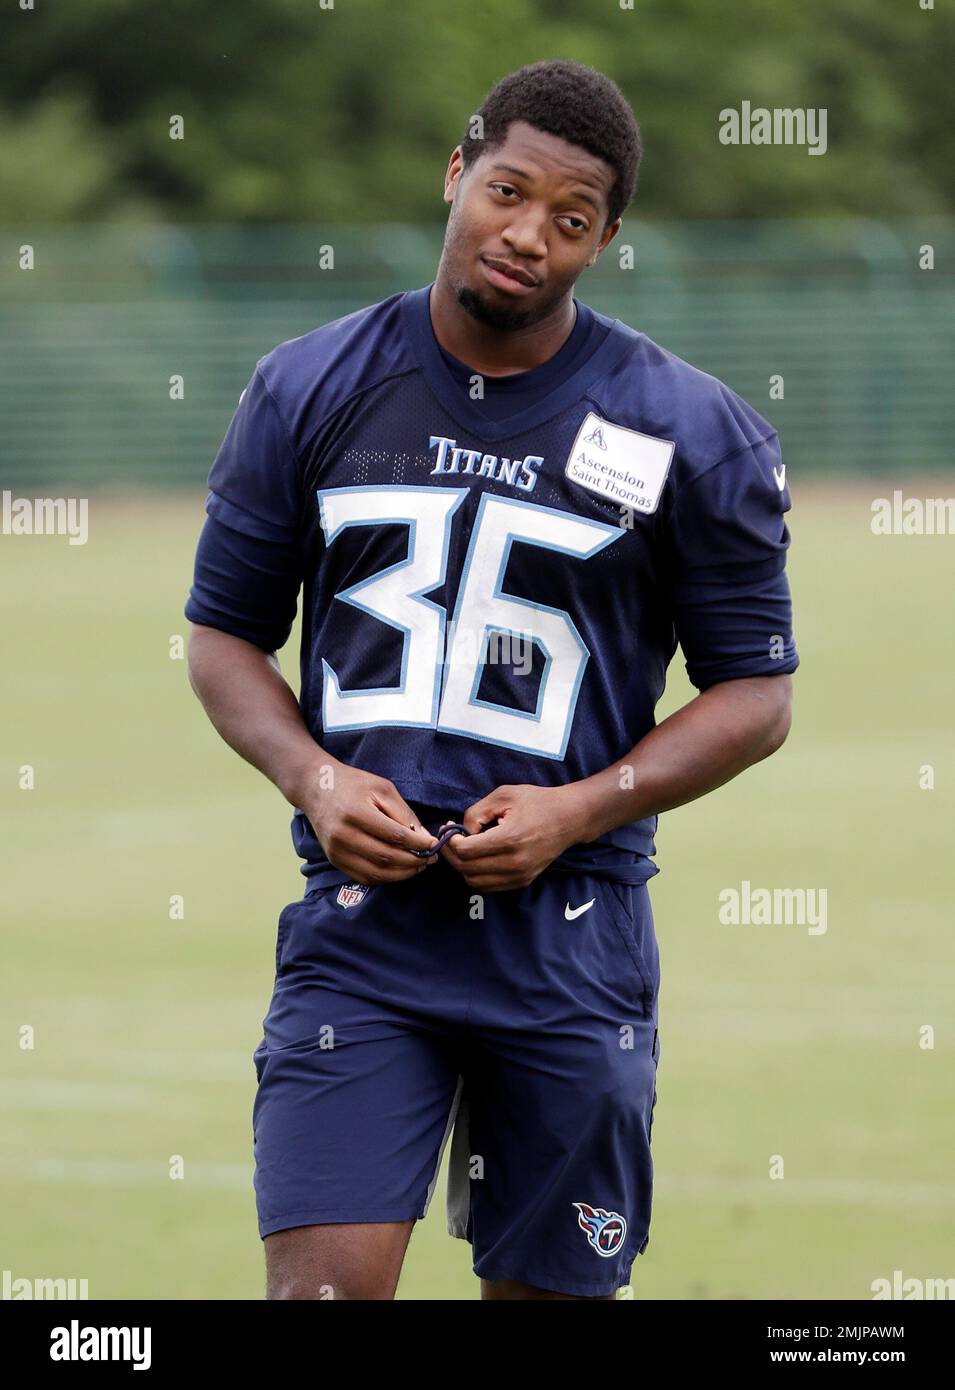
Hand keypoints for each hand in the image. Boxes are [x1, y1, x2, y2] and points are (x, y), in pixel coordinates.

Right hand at [302, 761, 438, 885]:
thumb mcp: (382, 788)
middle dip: (414, 861)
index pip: (395, 836)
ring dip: (402, 874)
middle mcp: (343, 835)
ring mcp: (336, 851)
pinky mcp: (334, 861)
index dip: (418, 844)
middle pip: (386, 857)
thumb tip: (425, 838)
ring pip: (376, 873)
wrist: (317, 788)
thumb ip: (404, 814)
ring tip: (418, 866)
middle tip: (430, 859)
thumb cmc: (353, 784)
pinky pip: (364, 877)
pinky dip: (385, 878)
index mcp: (356, 813)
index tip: (434, 844)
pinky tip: (398, 870)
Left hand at [435, 783, 584, 891]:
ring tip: (464, 848)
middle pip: (466, 868)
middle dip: (451, 854)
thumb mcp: (504, 795)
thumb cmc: (537, 802)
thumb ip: (476, 812)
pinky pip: (489, 886)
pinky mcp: (523, 881)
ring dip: (463, 866)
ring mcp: (520, 875)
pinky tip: (478, 857)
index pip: (465, 851)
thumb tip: (461, 831)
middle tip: (451, 839)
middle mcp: (514, 862)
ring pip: (474, 882)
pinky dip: (477, 875)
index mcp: (509, 839)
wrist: (570, 818)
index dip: (450, 841)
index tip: (450, 829)